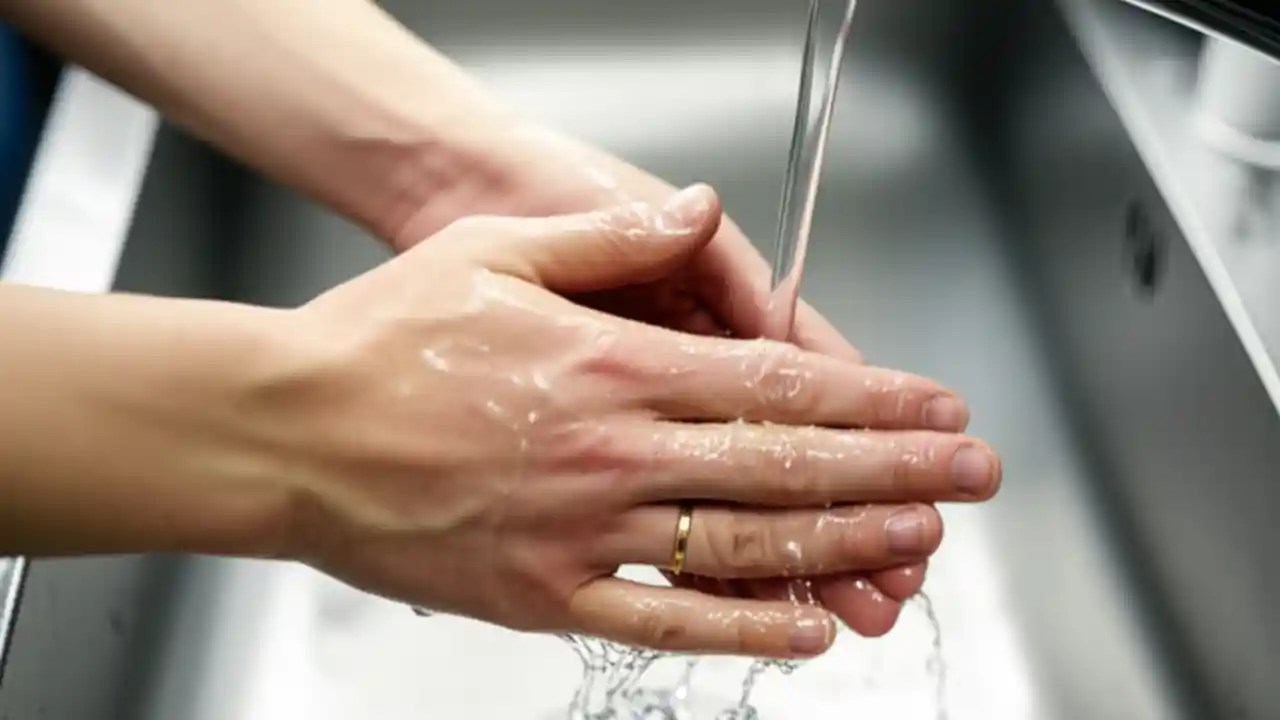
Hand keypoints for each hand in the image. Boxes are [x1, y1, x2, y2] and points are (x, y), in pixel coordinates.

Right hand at [272, 187, 996, 656]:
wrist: (285, 430)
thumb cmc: (383, 337)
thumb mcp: (495, 250)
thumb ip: (612, 238)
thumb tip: (696, 212)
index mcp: (613, 364)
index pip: (777, 388)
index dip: (873, 403)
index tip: (940, 413)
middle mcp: (615, 451)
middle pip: (785, 466)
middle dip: (894, 473)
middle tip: (972, 480)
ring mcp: (583, 531)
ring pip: (743, 543)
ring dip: (841, 544)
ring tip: (917, 545)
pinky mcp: (543, 594)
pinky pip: (660, 620)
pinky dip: (737, 628)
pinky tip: (802, 630)